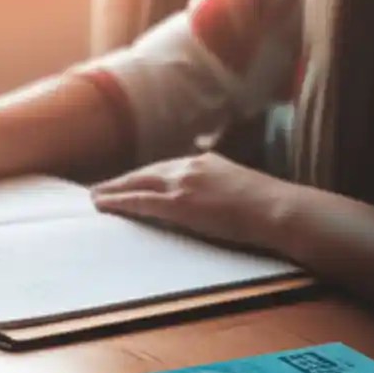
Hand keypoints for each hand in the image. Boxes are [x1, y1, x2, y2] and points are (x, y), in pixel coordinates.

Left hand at [90, 153, 295, 250]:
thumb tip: (213, 199)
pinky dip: (120, 202)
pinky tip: (104, 205)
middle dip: (121, 181)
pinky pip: (141, 202)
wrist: (279, 210)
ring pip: (137, 184)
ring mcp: (184, 183)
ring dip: (113, 191)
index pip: (164, 168)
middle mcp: (190, 166)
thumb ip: (220, 187)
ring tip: (94, 198)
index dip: (143, 176)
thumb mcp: (239, 187)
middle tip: (99, 188)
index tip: (128, 181)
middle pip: (145, 173)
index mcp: (205, 162)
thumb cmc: (268, 207)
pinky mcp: (180, 203)